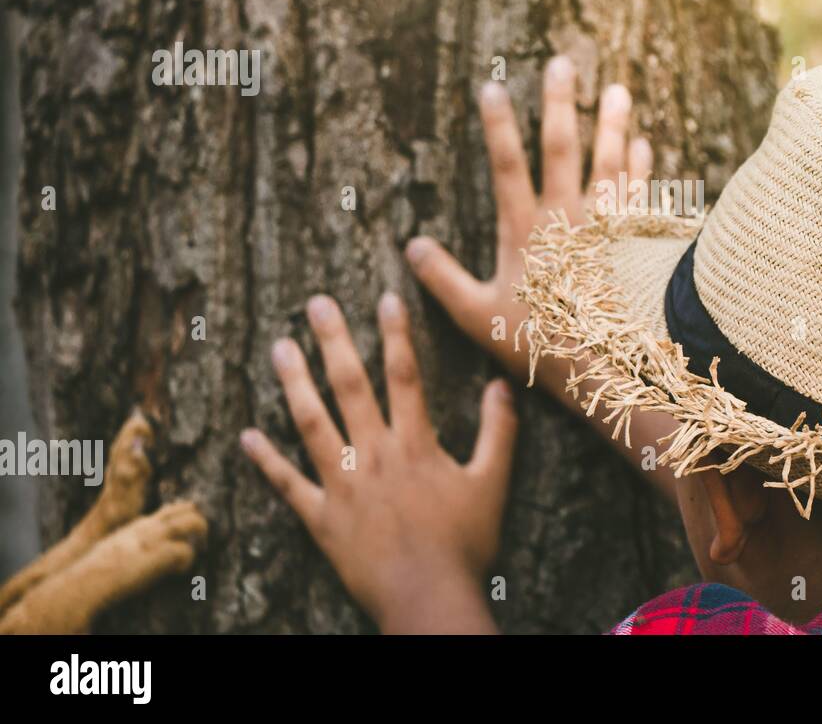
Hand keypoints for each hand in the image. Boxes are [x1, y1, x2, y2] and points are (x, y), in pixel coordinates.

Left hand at [241, 293, 515, 633]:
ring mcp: (342, 485)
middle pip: (350, 386)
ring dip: (294, 383)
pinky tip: (247, 436)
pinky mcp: (321, 518)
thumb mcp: (492, 484)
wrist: (427, 598)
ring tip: (280, 347)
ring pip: (311, 423)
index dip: (396, 333)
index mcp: (415, 445)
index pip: (404, 375)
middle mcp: (374, 455)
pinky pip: (287, 485)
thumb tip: (501, 385)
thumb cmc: (464, 545)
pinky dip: (266, 461)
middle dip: (333, 340)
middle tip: (316, 303)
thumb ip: (497, 432)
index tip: (386, 298)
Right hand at [403, 55, 651, 394]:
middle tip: (563, 63)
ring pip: (610, 162)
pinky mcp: (635, 241)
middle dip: (561, 103)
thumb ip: (445, 280)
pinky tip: (643, 143)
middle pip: (563, 148)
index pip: (507, 166)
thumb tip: (411, 248)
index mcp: (526, 231)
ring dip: (613, 124)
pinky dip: (641, 166)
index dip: (497, 126)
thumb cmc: (543, 344)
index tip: (492, 86)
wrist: (610, 364)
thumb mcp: (480, 318)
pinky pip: (639, 193)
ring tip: (618, 90)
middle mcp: (568, 217)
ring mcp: (606, 226)